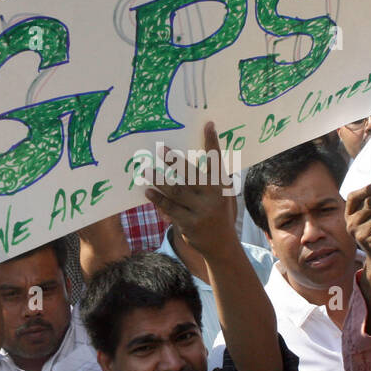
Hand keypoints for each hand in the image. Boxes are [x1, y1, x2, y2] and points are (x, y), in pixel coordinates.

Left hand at [143, 121, 234, 258]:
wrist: (222, 246)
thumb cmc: (221, 214)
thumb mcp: (224, 196)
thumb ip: (214, 180)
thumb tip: (200, 157)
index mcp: (221, 187)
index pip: (217, 161)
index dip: (212, 142)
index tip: (208, 124)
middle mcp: (212, 197)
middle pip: (190, 174)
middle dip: (174, 160)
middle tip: (160, 148)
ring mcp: (200, 211)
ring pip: (176, 191)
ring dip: (159, 180)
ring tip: (145, 170)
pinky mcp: (188, 224)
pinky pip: (170, 208)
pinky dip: (158, 200)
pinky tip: (148, 191)